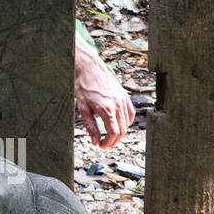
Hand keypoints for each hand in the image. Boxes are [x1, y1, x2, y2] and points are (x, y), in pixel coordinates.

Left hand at [74, 33, 135, 148]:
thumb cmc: (83, 86)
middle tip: (104, 142)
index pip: (113, 133)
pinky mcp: (125, 95)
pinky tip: (118, 124)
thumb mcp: (83, 109)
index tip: (101, 145)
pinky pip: (130, 113)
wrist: (88, 68)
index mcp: (107, 108)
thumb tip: (95, 141)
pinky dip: (126, 122)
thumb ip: (91, 127)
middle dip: (113, 140)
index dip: (108, 143)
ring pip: (127, 123)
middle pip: (122, 130)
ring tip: (109, 134)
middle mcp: (118, 104)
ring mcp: (123, 99)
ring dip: (119, 132)